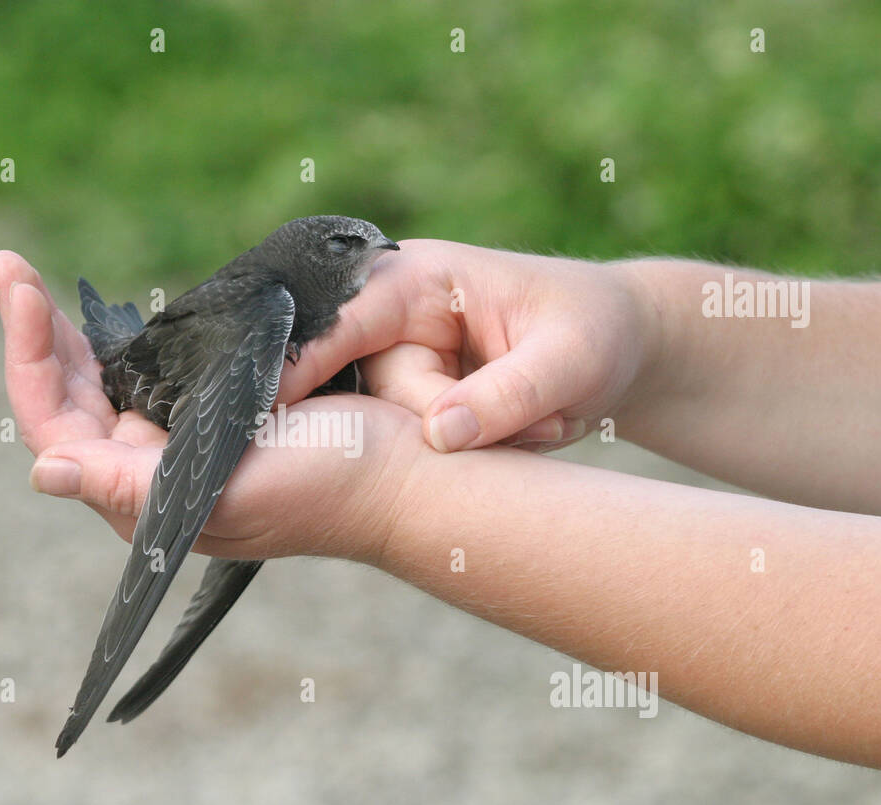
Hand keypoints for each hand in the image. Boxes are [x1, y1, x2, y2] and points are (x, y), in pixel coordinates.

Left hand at [0, 250, 422, 562]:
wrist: (409, 474)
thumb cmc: (332, 484)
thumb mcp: (227, 493)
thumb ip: (130, 488)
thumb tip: (43, 472)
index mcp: (143, 497)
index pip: (54, 426)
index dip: (28, 357)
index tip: (20, 285)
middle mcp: (151, 472)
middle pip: (66, 400)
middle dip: (35, 333)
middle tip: (11, 266)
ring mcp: (181, 444)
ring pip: (101, 386)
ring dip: (67, 334)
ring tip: (35, 283)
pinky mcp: (215, 416)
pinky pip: (149, 374)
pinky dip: (121, 340)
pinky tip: (112, 312)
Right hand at [279, 239, 661, 452]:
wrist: (617, 347)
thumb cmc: (595, 331)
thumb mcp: (570, 361)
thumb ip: (507, 395)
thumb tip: (438, 437)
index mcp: (417, 279)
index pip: (340, 322)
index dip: (300, 363)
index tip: (263, 405)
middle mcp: (390, 317)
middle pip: (367, 391)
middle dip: (445, 422)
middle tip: (536, 421)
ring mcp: (394, 361)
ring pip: (389, 428)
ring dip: (467, 439)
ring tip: (540, 421)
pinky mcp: (406, 400)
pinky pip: (406, 442)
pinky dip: (462, 450)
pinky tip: (518, 430)